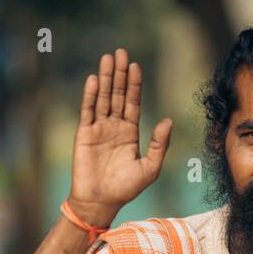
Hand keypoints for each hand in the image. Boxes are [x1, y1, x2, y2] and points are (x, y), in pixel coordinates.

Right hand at [68, 49, 171, 226]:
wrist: (100, 202)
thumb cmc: (126, 189)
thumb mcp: (150, 168)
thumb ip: (160, 144)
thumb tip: (168, 120)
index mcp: (130, 132)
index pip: (133, 102)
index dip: (134, 84)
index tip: (136, 66)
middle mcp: (114, 126)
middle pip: (118, 94)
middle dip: (119, 74)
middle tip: (121, 52)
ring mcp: (98, 129)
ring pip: (103, 98)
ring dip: (105, 78)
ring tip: (108, 58)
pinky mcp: (84, 134)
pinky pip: (88, 111)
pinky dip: (90, 95)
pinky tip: (94, 79)